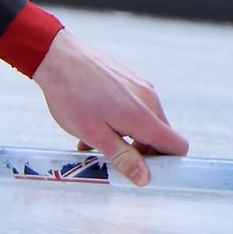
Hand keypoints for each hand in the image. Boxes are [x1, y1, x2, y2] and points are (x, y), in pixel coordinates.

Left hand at [32, 29, 188, 185]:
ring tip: (90, 140)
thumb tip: (145, 178)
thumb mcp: (93, 134)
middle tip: (108, 157)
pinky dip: (118, 118)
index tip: (143, 171)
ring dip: (123, 136)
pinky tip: (90, 121)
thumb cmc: (71, 94)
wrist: (55, 55)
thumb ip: (122, 157)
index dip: (166, 163)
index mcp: (144, 116)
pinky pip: (131, 105)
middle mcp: (149, 99)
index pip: (177, 146)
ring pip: (142, 121)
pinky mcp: (127, 78)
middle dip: (137, 151)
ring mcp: (139, 86)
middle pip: (158, 136)